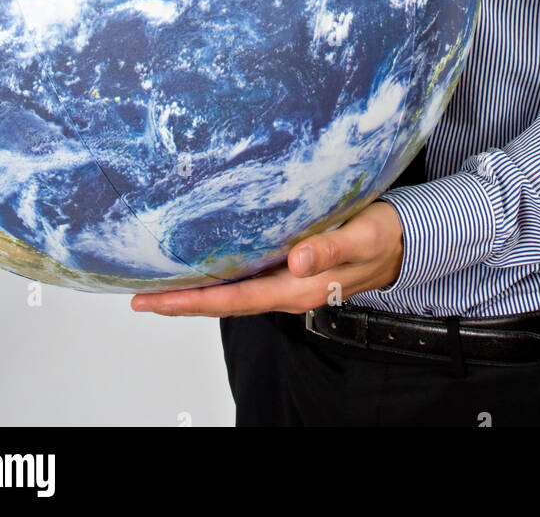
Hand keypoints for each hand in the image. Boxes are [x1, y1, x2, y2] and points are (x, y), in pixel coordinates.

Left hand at [129, 199, 403, 316]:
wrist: (402, 242)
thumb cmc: (380, 237)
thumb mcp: (360, 237)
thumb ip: (330, 248)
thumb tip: (298, 258)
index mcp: (296, 287)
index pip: (233, 301)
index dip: (191, 302)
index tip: (153, 300)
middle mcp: (284, 290)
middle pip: (223, 302)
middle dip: (180, 301)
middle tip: (138, 296)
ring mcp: (285, 282)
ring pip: (231, 292)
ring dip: (195, 290)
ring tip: (158, 283)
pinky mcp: (288, 268)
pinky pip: (245, 279)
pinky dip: (218, 276)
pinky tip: (202, 264)